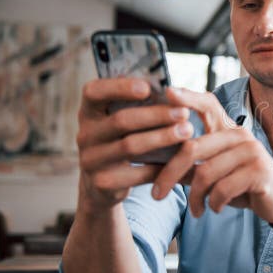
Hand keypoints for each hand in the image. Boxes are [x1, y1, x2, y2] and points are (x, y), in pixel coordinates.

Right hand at [77, 78, 193, 212]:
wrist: (102, 185)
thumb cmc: (121, 140)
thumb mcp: (121, 122)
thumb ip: (139, 106)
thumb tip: (175, 92)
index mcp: (89, 111)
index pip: (93, 92)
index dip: (119, 87)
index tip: (147, 88)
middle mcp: (85, 134)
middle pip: (121, 120)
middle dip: (156, 115)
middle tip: (184, 113)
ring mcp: (91, 160)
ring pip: (130, 146)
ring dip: (163, 137)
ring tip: (187, 131)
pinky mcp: (102, 182)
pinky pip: (137, 174)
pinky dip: (161, 167)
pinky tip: (181, 160)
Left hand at [153, 88, 272, 225]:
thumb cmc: (244, 186)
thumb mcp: (215, 174)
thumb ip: (191, 166)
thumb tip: (153, 167)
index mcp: (230, 130)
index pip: (208, 106)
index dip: (188, 97)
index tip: (168, 92)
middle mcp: (241, 135)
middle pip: (192, 148)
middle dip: (169, 174)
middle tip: (157, 195)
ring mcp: (252, 152)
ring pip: (205, 174)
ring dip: (195, 198)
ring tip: (196, 210)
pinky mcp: (259, 172)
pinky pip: (222, 189)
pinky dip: (213, 204)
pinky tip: (215, 209)